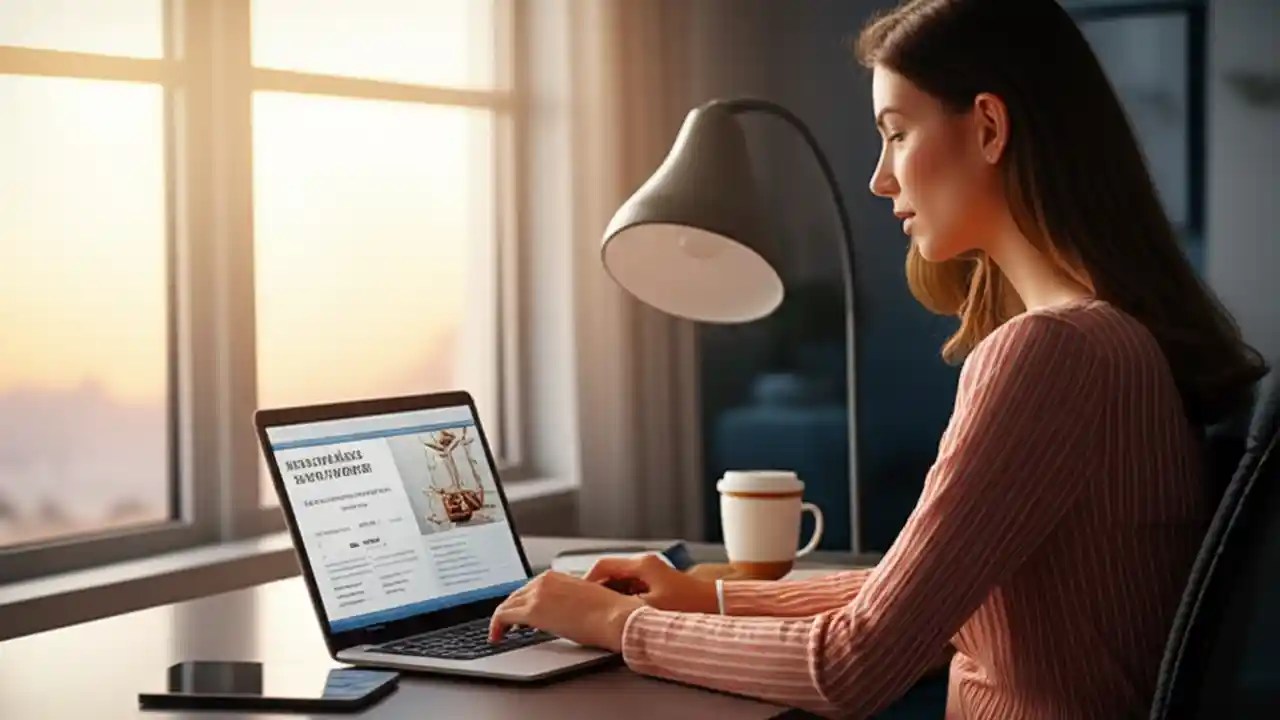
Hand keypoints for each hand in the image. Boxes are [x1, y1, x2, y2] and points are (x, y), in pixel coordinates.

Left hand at [488, 571, 643, 651]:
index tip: (518, 616)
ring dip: (503, 618)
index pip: (530, 588)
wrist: (617, 618)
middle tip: (506, 626)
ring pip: (507, 604)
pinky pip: (503, 616)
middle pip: (516, 595)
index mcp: (558, 576)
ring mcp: (538, 594)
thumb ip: (567, 602)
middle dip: (510, 610)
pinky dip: (496, 626)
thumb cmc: (610, 613)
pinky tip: (497, 637)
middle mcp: (545, 580)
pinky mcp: (532, 611)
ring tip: (501, 633)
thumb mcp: (585, 600)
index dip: (521, 603)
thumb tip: (559, 614)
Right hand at [584, 554, 718, 613]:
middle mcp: (646, 564)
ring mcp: (652, 572)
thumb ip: (623, 606)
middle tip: (589, 607)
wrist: (716, 605)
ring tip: (605, 612)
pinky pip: (633, 587)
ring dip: (612, 596)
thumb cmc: (688, 604)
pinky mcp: (659, 583)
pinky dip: (624, 598)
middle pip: (611, 573)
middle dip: (598, 590)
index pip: (603, 565)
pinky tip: (624, 613)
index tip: (579, 595)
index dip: (587, 581)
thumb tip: (602, 609)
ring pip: (621, 581)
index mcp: (641, 564)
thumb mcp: (649, 607)